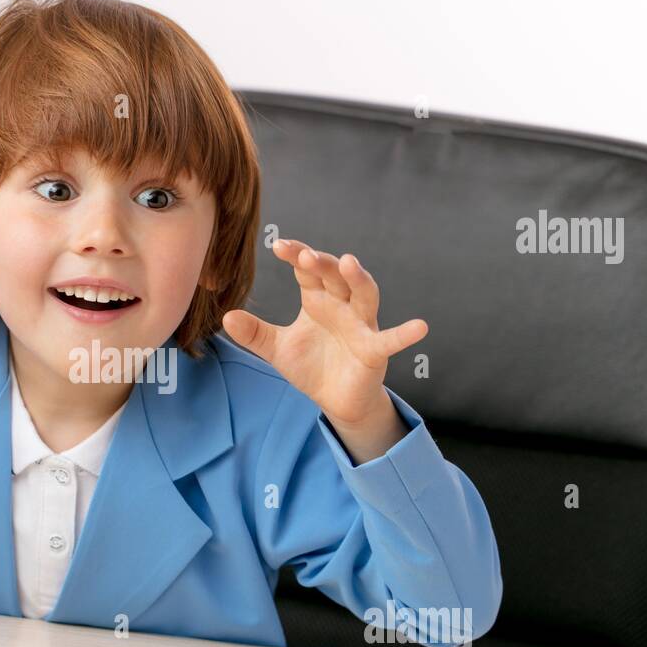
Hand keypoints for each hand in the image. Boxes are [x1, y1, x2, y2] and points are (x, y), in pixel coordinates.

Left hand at [222, 238, 426, 437]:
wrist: (335, 401)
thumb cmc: (311, 367)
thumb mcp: (276, 350)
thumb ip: (254, 333)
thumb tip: (226, 318)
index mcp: (318, 299)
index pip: (309, 270)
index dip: (297, 256)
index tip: (278, 245)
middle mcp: (342, 306)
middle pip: (336, 276)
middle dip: (323, 263)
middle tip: (306, 254)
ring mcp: (361, 325)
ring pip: (364, 295)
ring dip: (358, 279)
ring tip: (350, 263)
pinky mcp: (374, 351)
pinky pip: (390, 340)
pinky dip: (405, 333)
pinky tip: (421, 327)